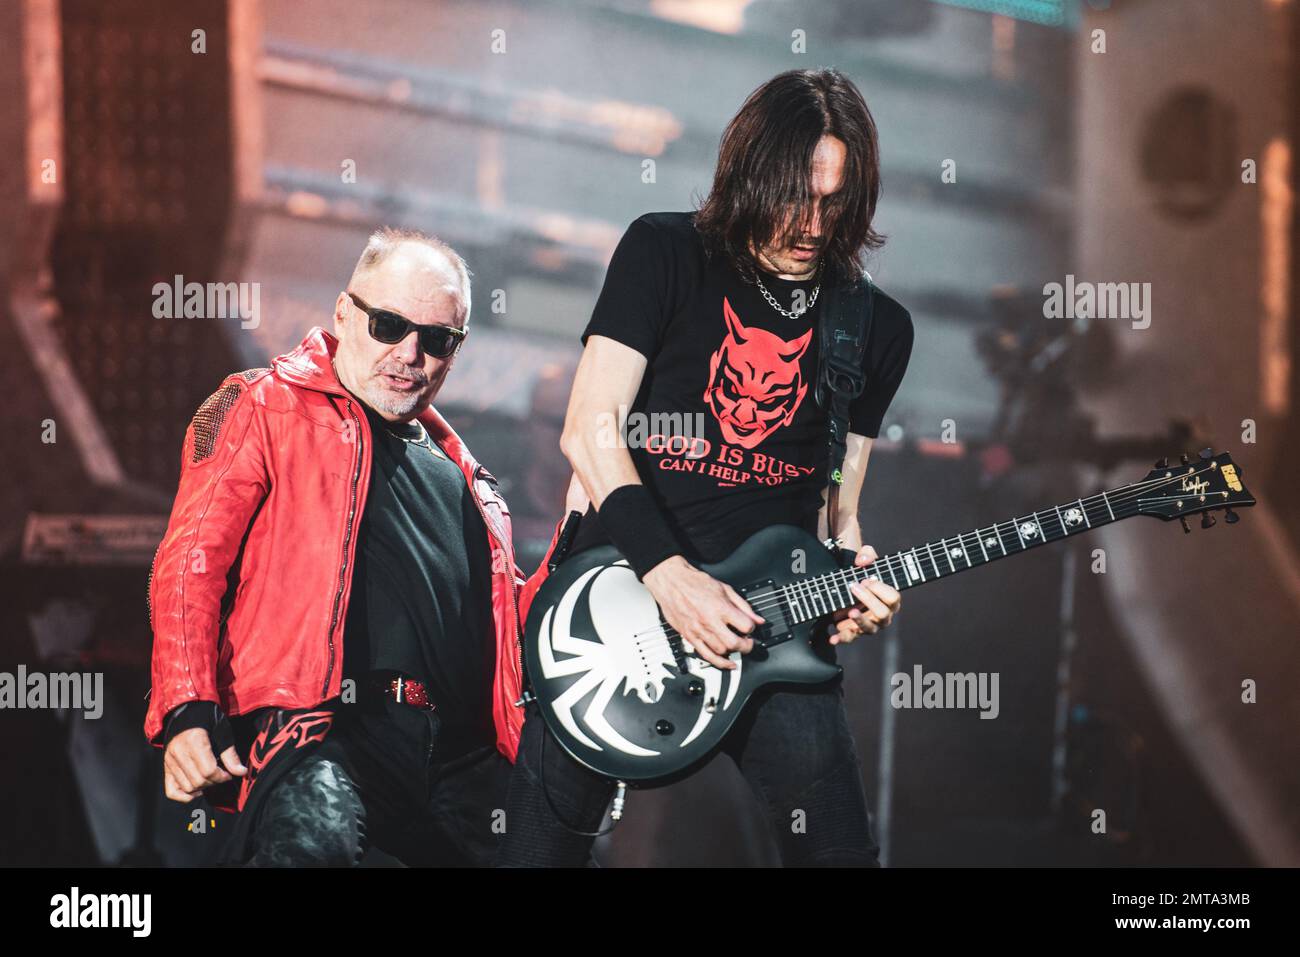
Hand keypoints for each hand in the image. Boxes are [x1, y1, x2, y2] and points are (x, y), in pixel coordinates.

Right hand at [163, 727, 247, 802]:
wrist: (186, 711)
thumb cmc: (207, 719)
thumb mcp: (222, 731)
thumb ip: (230, 754)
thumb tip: (241, 772)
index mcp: (194, 742)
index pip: (208, 771)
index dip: (222, 776)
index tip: (229, 773)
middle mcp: (179, 753)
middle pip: (198, 781)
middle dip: (214, 782)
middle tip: (222, 775)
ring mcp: (170, 761)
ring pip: (187, 787)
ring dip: (202, 787)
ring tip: (210, 778)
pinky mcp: (166, 766)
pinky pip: (171, 790)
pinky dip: (184, 795)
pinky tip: (197, 791)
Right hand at [641, 556, 763, 669]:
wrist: (672, 583)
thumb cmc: (695, 583)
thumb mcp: (725, 589)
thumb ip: (743, 606)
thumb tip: (758, 619)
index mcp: (720, 607)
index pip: (745, 626)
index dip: (752, 628)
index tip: (750, 627)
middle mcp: (710, 621)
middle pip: (734, 643)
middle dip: (746, 646)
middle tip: (748, 642)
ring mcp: (699, 631)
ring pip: (721, 651)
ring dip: (733, 652)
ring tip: (736, 646)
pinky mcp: (690, 637)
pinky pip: (706, 656)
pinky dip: (720, 663)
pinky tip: (728, 663)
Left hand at [829, 545, 900, 644]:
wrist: (845, 586)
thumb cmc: (860, 574)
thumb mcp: (863, 559)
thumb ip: (866, 554)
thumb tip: (862, 561)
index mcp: (890, 599)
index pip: (893, 598)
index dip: (880, 589)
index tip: (867, 579)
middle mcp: (883, 615)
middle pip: (883, 614)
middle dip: (868, 600)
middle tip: (854, 587)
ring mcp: (869, 625)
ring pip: (869, 628)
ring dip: (859, 621)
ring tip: (850, 611)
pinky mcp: (854, 631)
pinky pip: (850, 638)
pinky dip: (841, 638)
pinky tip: (832, 638)